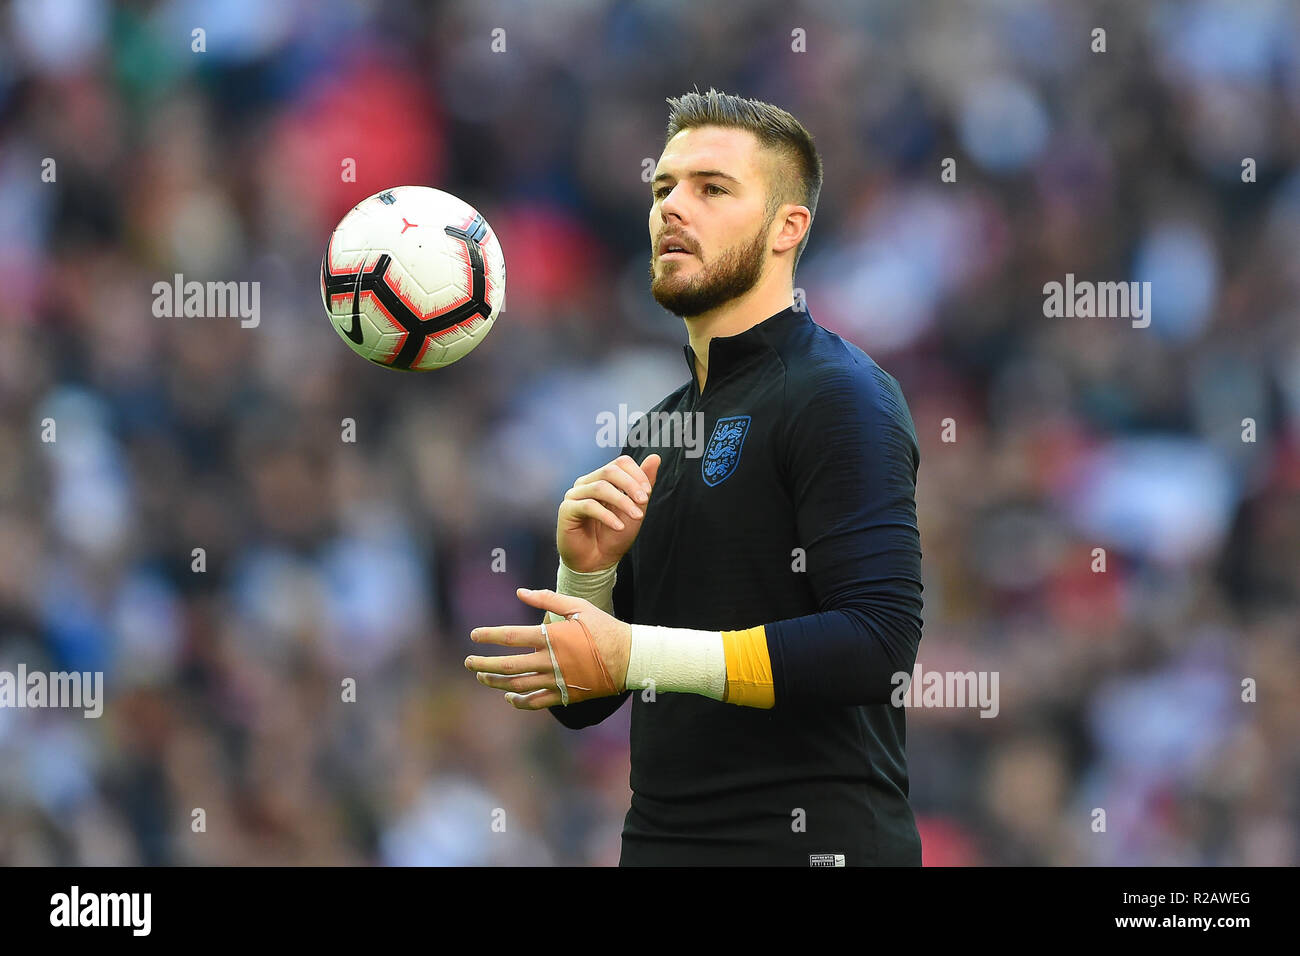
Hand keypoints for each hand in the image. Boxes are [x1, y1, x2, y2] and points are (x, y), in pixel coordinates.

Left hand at [464, 587, 631, 709]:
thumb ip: (548, 599)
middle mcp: (550, 661)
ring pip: (517, 685)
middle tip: (468, 662)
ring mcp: (556, 681)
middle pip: (508, 665)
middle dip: (484, 664)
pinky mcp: (564, 695)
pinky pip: (536, 702)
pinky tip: (508, 696)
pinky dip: (519, 701)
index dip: (489, 636)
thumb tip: (520, 591)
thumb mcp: (579, 607)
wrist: (629, 657)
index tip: (473, 636)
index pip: (510, 637)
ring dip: (496, 682)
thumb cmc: (604, 627)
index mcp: (551, 637)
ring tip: (482, 677)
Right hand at [557, 454, 660, 572]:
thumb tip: (655, 457)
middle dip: (630, 485)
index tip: (648, 492)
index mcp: (602, 479)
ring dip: (622, 501)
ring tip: (636, 517)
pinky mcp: (567, 509)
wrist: (597, 562)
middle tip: (644, 501)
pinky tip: (618, 527)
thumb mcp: (635, 508)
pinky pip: (588, 506)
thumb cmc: (614, 536)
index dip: (636, 474)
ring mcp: (575, 495)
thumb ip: (642, 484)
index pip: (620, 463)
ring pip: (600, 488)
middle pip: (610, 471)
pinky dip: (607, 516)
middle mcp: (586, 483)